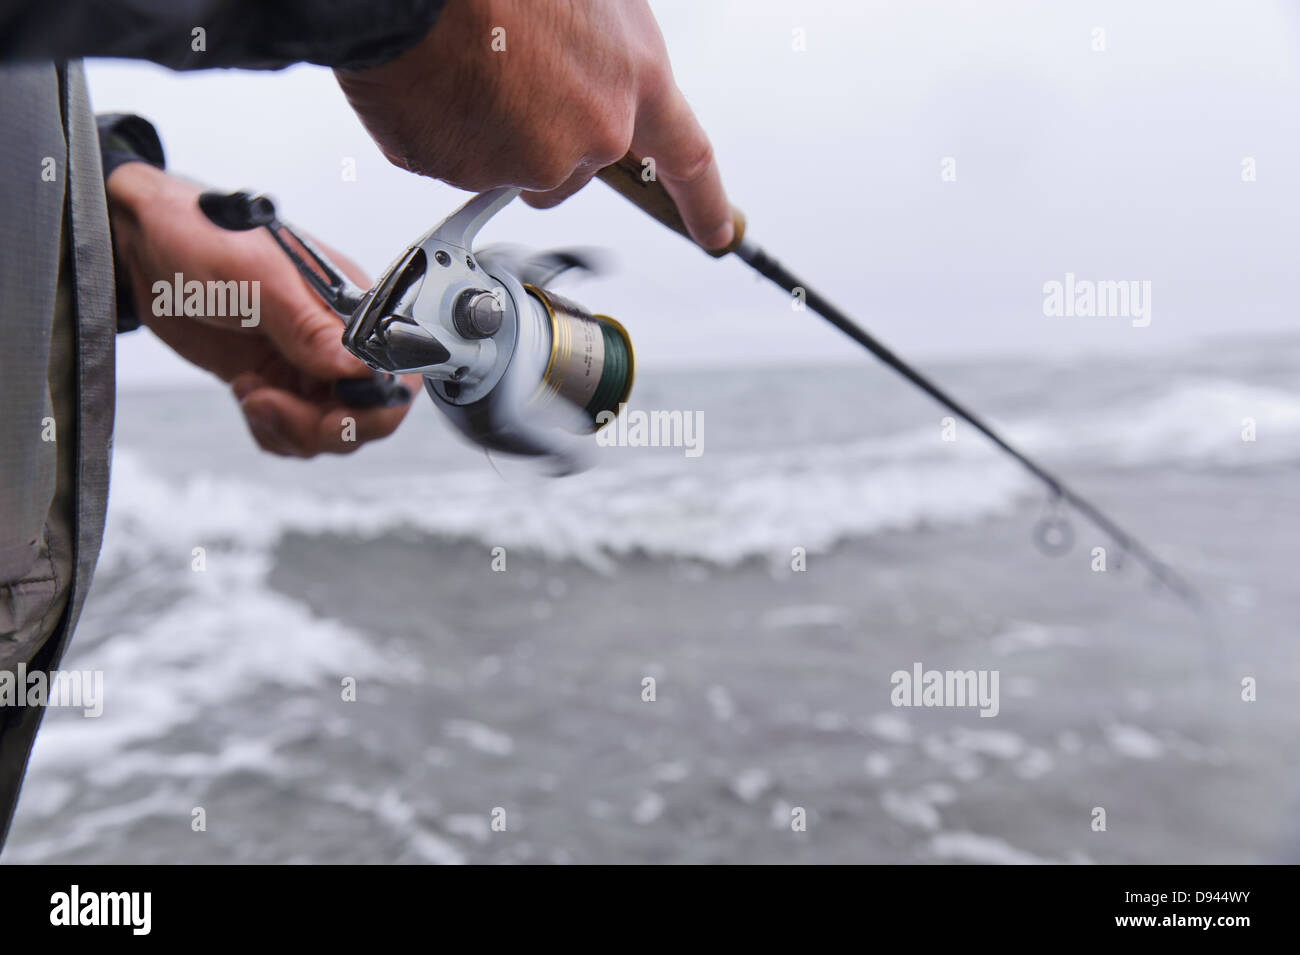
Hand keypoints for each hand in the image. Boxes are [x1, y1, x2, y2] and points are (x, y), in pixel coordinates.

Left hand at [106, 162, 420, 456]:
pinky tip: (249, 397)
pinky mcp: (278, 380)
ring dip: (293, 429)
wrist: (141, 243)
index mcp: (351, 306)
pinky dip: (275, 430)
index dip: (375, 403)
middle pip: (367, 412)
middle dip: (325, 425)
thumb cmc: (200, 233)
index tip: (333, 409)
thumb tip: (358, 368)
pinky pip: (297, 429)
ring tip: (253, 396)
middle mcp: (338, 339)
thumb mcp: (255, 277)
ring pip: (332, 428)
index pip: (396, 370)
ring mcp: (308, 363)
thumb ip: (308, 326)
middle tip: (274, 407)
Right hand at [335, 0, 733, 249]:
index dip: (705, 200)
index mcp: (634, 80)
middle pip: (576, 166)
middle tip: (508, 75)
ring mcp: (532, 161)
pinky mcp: (471, 176)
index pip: (690, 157)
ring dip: (493, 130)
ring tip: (467, 65)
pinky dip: (443, 127)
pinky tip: (434, 77)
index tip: (719, 233)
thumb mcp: (593, 1)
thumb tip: (587, 73)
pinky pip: (456, 160)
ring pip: (513, 165)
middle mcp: (594, 134)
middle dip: (545, 136)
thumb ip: (603, 55)